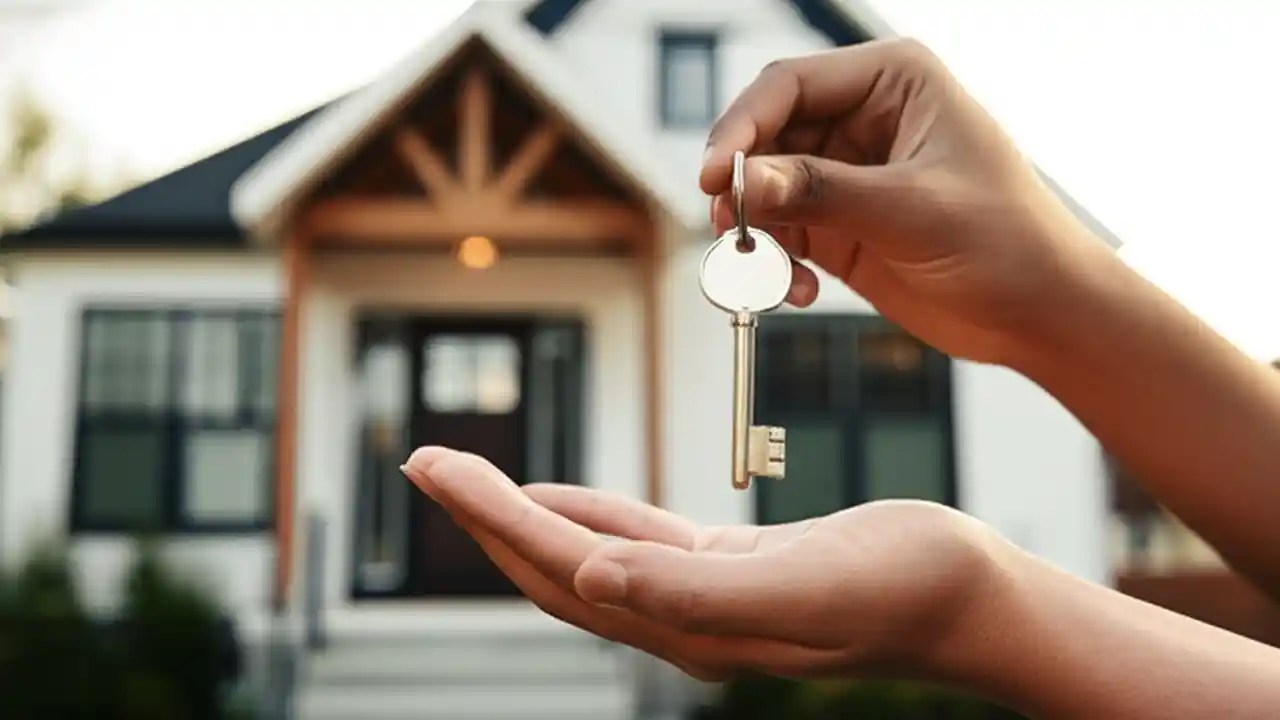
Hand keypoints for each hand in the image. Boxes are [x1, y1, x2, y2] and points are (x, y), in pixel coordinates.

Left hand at [402, 446, 1003, 680]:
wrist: (967, 595)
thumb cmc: (905, 590)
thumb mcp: (803, 586)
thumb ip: (694, 593)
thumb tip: (586, 581)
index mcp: (685, 627)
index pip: (560, 568)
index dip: (491, 519)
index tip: (434, 469)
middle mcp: (679, 619)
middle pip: (553, 565)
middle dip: (484, 515)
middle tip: (423, 461)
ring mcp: (700, 596)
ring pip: (586, 551)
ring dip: (524, 513)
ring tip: (470, 474)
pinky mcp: (728, 569)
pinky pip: (636, 540)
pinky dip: (587, 515)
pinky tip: (557, 501)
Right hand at [704, 38, 1106, 364]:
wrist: (1040, 314)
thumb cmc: (1010, 243)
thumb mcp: (914, 211)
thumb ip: (824, 193)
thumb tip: (747, 181)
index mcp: (895, 81)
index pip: (790, 85)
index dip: (742, 127)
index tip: (717, 175)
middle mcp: (864, 119)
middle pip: (766, 135)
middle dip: (742, 185)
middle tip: (728, 227)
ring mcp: (848, 175)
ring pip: (764, 188)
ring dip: (754, 231)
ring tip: (768, 270)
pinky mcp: (839, 225)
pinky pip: (780, 234)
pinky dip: (774, 263)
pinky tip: (796, 290)